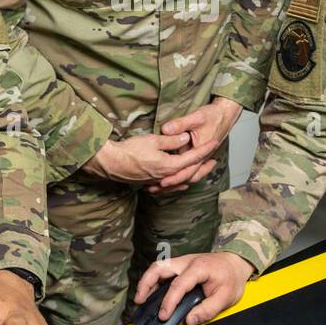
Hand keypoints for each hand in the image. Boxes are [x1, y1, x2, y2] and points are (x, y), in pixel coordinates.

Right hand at [81, 132, 217, 184]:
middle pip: (190, 173)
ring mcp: (158, 182)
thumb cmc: (130, 150)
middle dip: (203, 166)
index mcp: (169, 166)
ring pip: (181, 181)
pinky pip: (171, 186)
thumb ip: (171, 140)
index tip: (215, 143)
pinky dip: (180, 183)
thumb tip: (185, 138)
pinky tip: (182, 182)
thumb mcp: (153, 140)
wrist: (110, 163)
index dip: (205, 149)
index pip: (192, 157)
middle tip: (214, 160)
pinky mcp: (150, 183)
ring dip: (193, 175)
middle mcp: (166, 177)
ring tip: (202, 170)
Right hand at [133, 251, 254, 324]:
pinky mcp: (180, 265)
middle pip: (159, 267)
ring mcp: (182, 262)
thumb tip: (189, 320)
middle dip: (145, 283)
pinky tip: (151, 294)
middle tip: (139, 301)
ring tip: (140, 299)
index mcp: (199, 268)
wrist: (236, 263)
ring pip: (158, 267)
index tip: (163, 316)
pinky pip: (163, 271)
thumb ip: (208, 310)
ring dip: (147, 282)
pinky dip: (153, 281)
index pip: (178, 285)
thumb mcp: (226, 298)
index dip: (169, 302)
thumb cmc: (231, 278)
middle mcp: (187, 261)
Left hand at [150, 97, 243, 192]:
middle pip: (186, 178)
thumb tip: (165, 129)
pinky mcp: (198, 157)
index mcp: (200, 152)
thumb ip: (180, 124)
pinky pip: (189, 171)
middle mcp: (201, 159)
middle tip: (154, 188)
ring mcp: (200, 159)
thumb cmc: (213, 116)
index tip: (161, 182)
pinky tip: (168, 178)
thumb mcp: (197, 117)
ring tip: (157, 188)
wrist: (226, 114)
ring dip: (174, 183)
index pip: (187, 170)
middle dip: (170, 185)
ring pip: (188, 177)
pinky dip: (179, 177)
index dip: (174, 177)